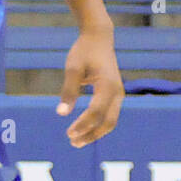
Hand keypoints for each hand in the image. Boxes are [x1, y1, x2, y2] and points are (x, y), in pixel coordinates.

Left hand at [57, 23, 124, 146]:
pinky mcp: (115, 95)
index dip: (83, 125)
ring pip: (110, 121)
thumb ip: (68, 91)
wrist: (99, 38)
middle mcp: (117, 92)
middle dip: (91, 134)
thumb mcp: (73, 68)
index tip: (68, 133)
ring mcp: (119, 94)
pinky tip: (84, 129)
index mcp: (108, 85)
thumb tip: (61, 113)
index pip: (96, 112)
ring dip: (95, 133)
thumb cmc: (84, 52)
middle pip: (108, 122)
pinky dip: (97, 125)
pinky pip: (109, 115)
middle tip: (72, 142)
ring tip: (76, 141)